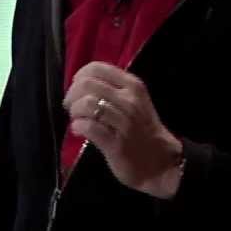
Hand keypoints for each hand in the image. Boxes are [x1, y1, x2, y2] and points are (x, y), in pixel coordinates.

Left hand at [63, 61, 183, 198]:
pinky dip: (78, 127)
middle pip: (87, 84)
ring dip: (75, 112)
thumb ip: (112, 89)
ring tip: (77, 119)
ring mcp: (124, 122)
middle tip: (71, 106)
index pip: (96, 68)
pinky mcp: (116, 143)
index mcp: (133, 85)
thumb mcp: (134, 101)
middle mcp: (129, 100)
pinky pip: (88, 127)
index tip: (77, 89)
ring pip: (86, 104)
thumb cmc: (142, 130)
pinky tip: (79, 131)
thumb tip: (80, 84)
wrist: (159, 162)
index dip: (80, 77)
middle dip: (72, 95)